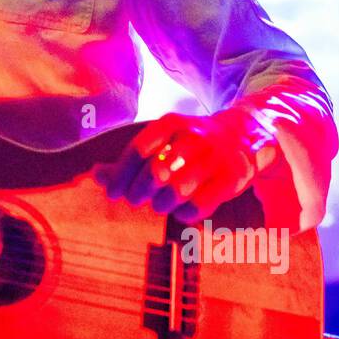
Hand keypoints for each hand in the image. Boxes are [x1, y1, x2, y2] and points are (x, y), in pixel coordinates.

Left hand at [99, 108, 276, 222]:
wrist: (242, 136)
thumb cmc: (189, 145)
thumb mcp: (162, 141)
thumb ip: (130, 159)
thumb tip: (95, 174)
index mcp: (171, 124)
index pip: (137, 151)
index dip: (121, 176)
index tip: (113, 193)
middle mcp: (193, 137)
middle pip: (156, 171)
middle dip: (140, 191)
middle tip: (135, 200)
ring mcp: (215, 157)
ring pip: (178, 190)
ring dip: (162, 203)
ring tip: (160, 204)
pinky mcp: (232, 178)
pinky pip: (201, 205)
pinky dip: (186, 213)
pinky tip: (182, 211)